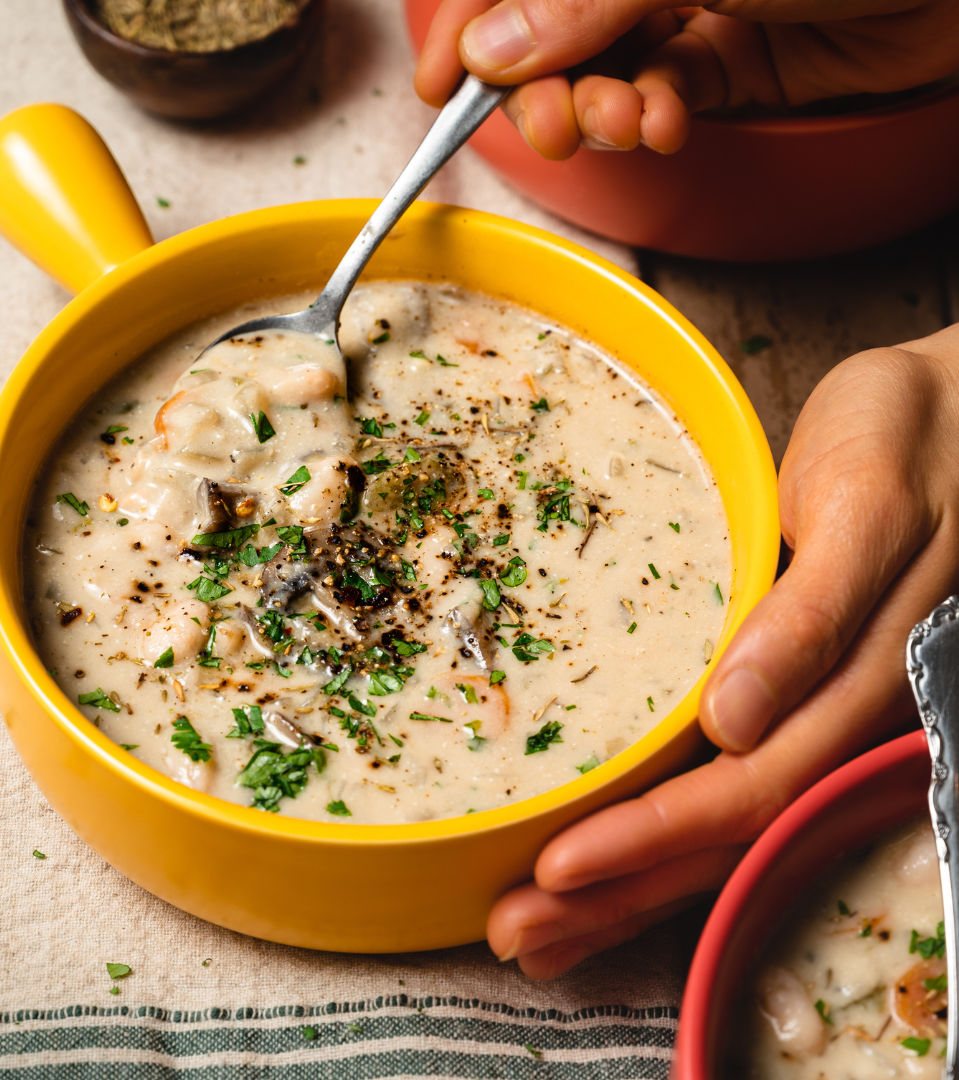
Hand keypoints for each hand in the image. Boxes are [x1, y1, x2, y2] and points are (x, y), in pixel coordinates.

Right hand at [415, 0, 958, 157]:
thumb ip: (582, 1)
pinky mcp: (723, 65)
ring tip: (631, 120)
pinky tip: (668, 120)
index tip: (439, 86)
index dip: (470, 28)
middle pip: (548, 37)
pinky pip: (659, 101)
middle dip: (543, 91)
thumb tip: (491, 49)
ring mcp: (682, 10)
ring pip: (599, 76)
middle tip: (557, 124)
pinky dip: (652, 122)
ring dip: (601, 113)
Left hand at [487, 324, 958, 976]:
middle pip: (725, 836)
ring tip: (540, 928)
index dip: (653, 838)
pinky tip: (612, 857)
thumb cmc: (907, 442)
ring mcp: (819, 713)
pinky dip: (664, 834)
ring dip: (632, 885)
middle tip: (516, 932)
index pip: (747, 792)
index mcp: (859, 683)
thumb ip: (811, 615)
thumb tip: (734, 720)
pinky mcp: (799, 692)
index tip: (557, 869)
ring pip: (724, 827)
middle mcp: (838, 719)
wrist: (957, 415)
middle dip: (619, 891)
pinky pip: (730, 780)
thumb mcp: (865, 508)